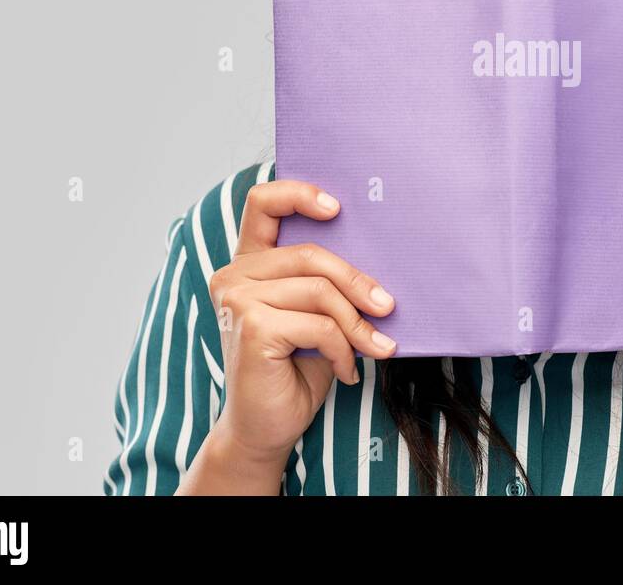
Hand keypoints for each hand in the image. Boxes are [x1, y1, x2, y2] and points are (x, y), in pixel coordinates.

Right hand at [206, 180, 397, 467]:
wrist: (267, 427)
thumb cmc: (296, 369)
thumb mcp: (315, 314)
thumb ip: (326, 281)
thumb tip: (381, 258)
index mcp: (249, 263)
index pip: (262, 202)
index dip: (299, 194)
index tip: (338, 208)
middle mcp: (234, 276)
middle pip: (310, 254)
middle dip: (357, 282)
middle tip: (389, 308)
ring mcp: (237, 301)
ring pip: (320, 291)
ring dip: (357, 325)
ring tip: (376, 348)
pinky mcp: (252, 328)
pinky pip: (319, 325)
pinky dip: (344, 350)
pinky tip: (347, 370)